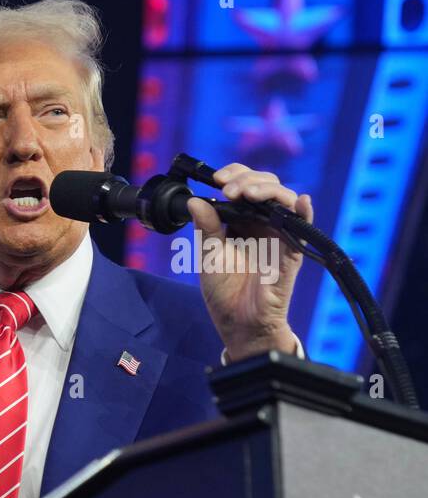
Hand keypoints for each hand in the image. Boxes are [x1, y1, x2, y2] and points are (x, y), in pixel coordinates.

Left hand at [186, 163, 311, 361]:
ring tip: (246, 193)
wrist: (237, 322)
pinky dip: (303, 211)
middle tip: (227, 189)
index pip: (245, 185)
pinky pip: (303, 228)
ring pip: (283, 199)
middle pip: (266, 185)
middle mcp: (263, 224)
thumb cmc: (224, 291)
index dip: (235, 175)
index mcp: (242, 221)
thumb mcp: (208, 255)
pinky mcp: (291, 253)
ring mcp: (279, 236)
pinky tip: (299, 201)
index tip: (216, 178)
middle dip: (247, 180)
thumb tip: (194, 200)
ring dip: (266, 190)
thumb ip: (205, 227)